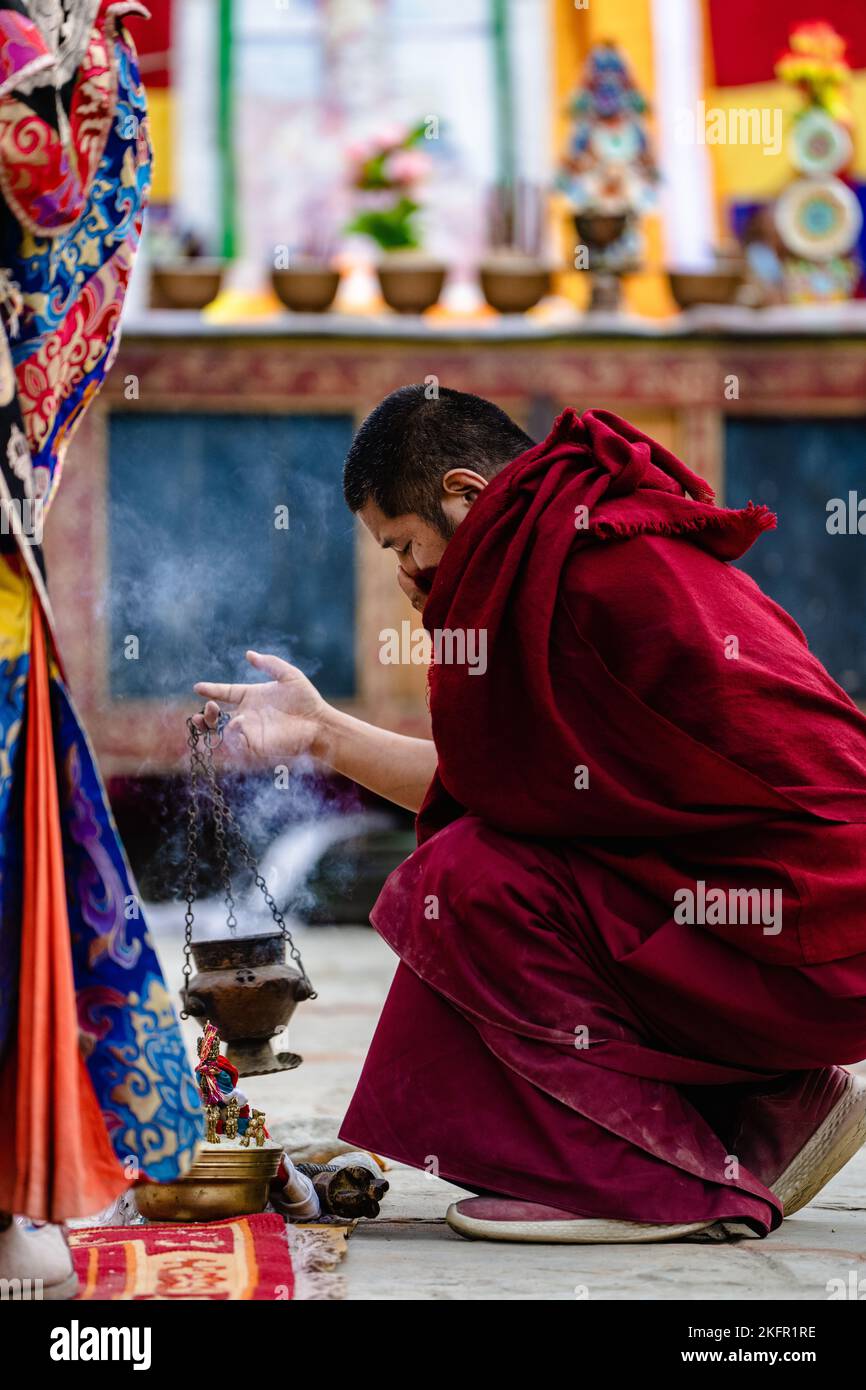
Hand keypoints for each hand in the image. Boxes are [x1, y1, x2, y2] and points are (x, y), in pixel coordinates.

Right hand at [193, 652, 328, 761]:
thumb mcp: (289, 676)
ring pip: (221, 732)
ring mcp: (250, 731)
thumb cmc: (307, 700)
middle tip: (206, 708)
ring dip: (212, 726)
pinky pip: (235, 744)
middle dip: (205, 713)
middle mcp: (247, 714)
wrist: (319, 724)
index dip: (211, 690)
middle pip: (217, 716)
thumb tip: (248, 654)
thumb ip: (269, 664)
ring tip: (209, 718)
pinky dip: (230, 736)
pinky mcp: (255, 746)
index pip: (225, 692)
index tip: (197, 687)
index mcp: (251, 696)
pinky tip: (235, 725)